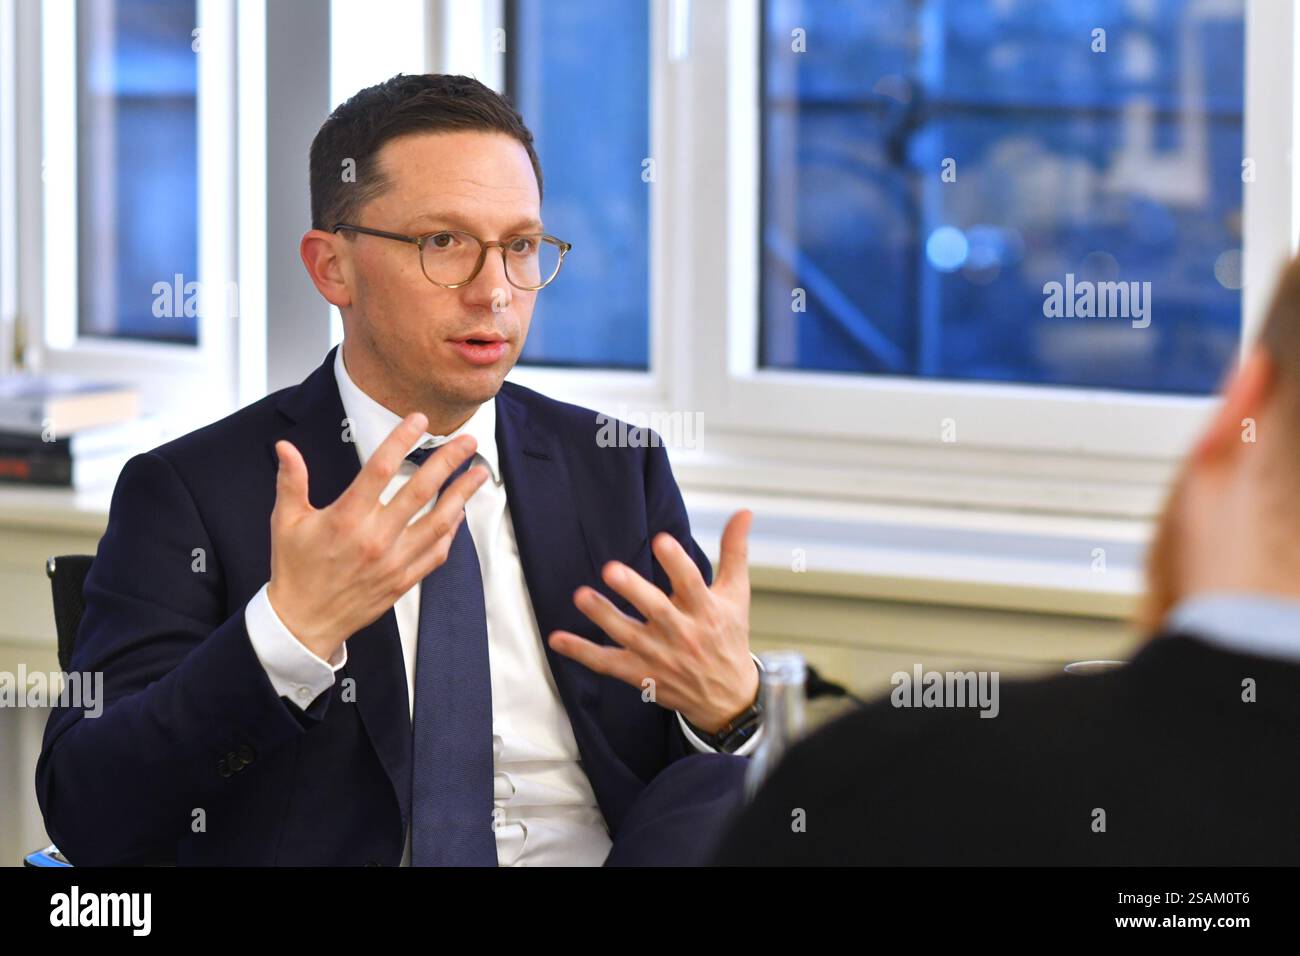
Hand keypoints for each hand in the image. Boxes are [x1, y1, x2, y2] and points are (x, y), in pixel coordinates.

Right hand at [266, 413, 487, 660]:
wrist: (304, 621)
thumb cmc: (295, 569)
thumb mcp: (286, 521)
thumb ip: (291, 481)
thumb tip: (285, 447)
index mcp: (346, 519)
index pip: (379, 469)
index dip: (401, 440)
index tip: (418, 420)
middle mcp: (375, 538)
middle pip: (421, 491)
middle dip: (448, 461)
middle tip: (468, 441)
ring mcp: (393, 561)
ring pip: (438, 522)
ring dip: (462, 495)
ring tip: (478, 473)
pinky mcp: (403, 579)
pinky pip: (436, 552)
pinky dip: (452, 531)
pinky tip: (460, 514)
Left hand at [547, 510, 757, 733]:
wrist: (726, 697)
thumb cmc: (728, 637)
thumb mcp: (736, 595)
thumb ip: (735, 552)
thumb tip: (743, 513)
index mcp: (706, 611)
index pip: (693, 584)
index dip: (677, 563)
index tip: (662, 540)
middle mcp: (682, 634)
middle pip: (656, 610)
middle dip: (634, 590)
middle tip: (611, 569)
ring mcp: (658, 655)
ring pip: (627, 635)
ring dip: (603, 615)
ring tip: (581, 596)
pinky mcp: (640, 673)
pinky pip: (607, 663)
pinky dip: (582, 653)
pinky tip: (557, 639)